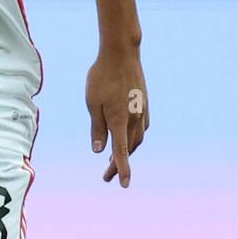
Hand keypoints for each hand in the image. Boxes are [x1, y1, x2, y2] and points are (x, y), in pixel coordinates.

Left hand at [86, 48, 148, 187]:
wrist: (122, 54)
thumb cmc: (101, 76)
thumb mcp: (92, 103)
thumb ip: (97, 128)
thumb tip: (99, 151)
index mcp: (119, 119)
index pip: (121, 151)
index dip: (121, 169)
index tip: (123, 185)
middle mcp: (134, 118)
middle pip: (129, 148)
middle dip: (119, 165)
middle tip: (107, 177)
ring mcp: (142, 111)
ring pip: (137, 139)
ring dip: (127, 152)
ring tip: (114, 161)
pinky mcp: (145, 105)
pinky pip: (141, 128)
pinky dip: (134, 138)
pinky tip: (128, 139)